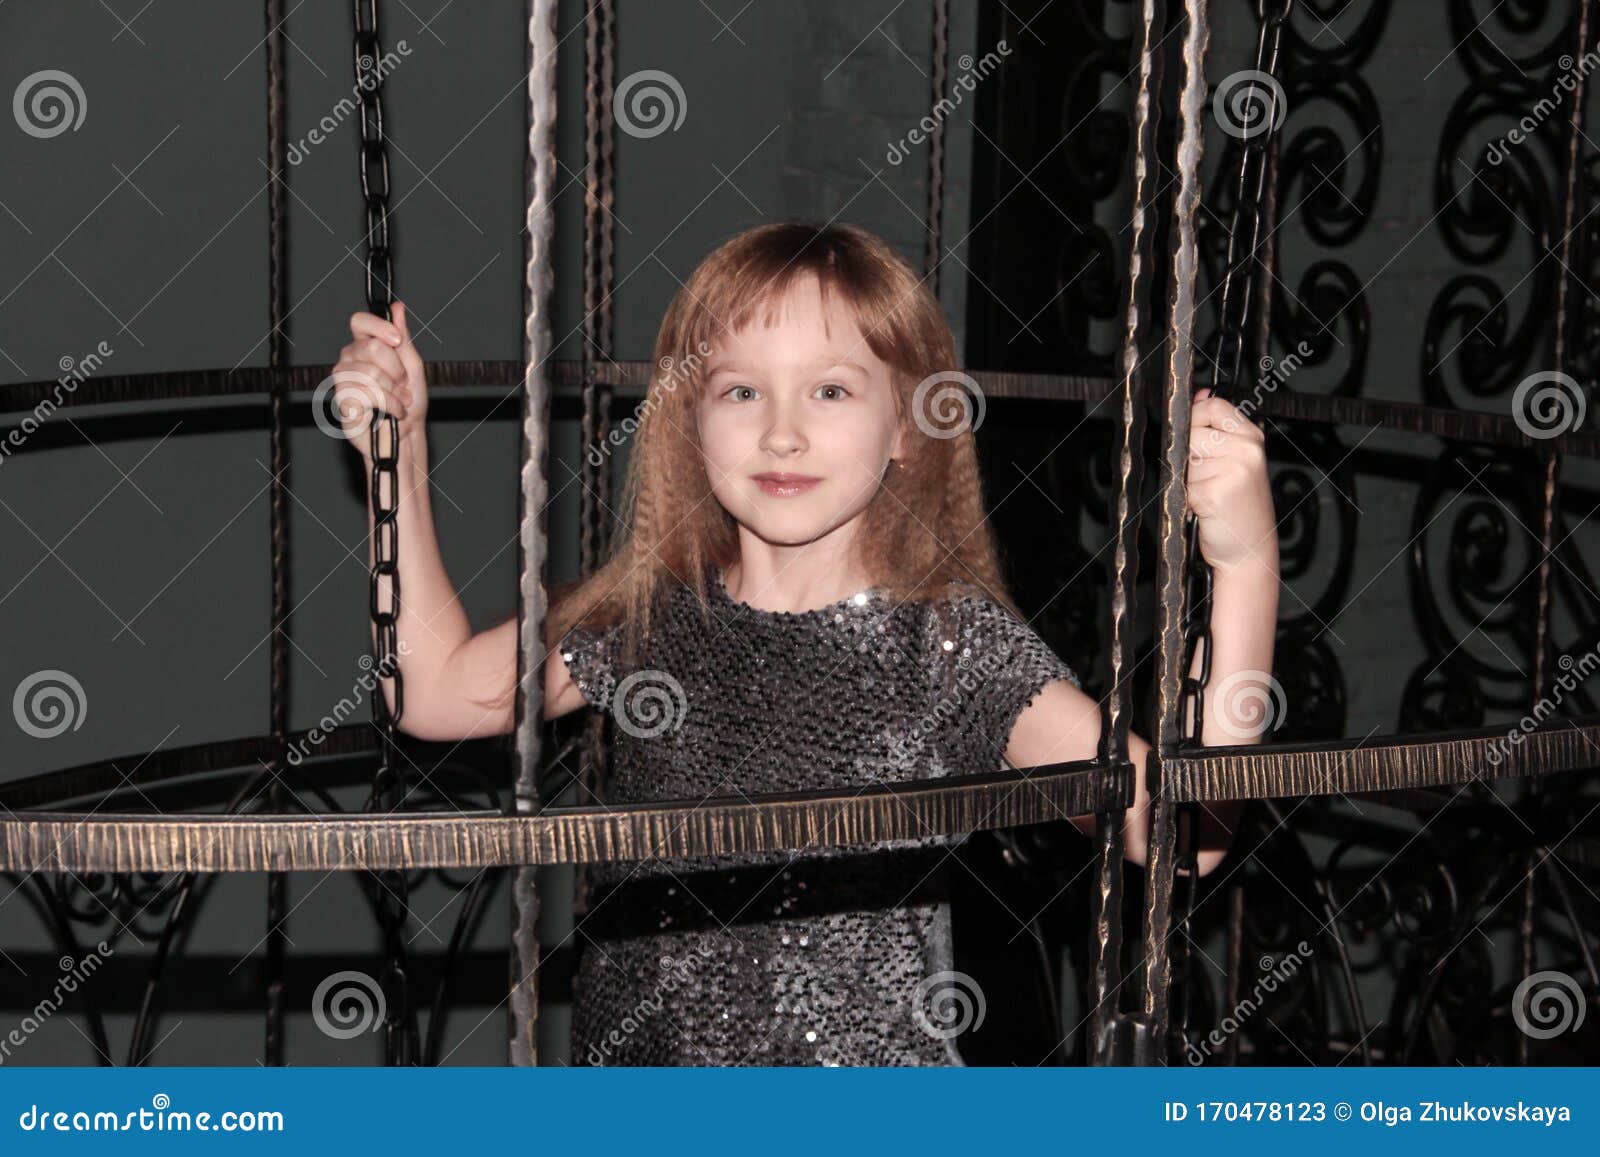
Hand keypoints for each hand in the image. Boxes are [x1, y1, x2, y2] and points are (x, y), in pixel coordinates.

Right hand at [329, 299, 428, 455]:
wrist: (406, 434)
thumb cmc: (408, 402)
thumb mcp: (412, 365)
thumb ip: (403, 337)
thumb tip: (397, 308)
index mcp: (365, 347)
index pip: (360, 322)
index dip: (379, 327)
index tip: (397, 340)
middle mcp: (350, 360)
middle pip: (371, 348)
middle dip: (397, 370)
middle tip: (403, 384)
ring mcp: (343, 380)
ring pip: (372, 374)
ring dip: (395, 392)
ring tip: (400, 401)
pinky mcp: (343, 401)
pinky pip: (367, 394)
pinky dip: (389, 405)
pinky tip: (390, 412)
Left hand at [1186, 387, 1276, 574]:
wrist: (1250, 552)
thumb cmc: (1238, 510)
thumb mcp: (1235, 462)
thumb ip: (1216, 428)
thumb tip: (1198, 395)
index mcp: (1252, 438)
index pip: (1212, 406)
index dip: (1193, 418)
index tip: (1191, 437)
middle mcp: (1246, 450)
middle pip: (1191, 433)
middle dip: (1188, 458)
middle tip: (1206, 479)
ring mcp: (1232, 470)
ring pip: (1182, 462)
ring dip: (1186, 482)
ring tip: (1208, 495)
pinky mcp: (1214, 492)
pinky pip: (1180, 487)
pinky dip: (1185, 501)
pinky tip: (1204, 510)